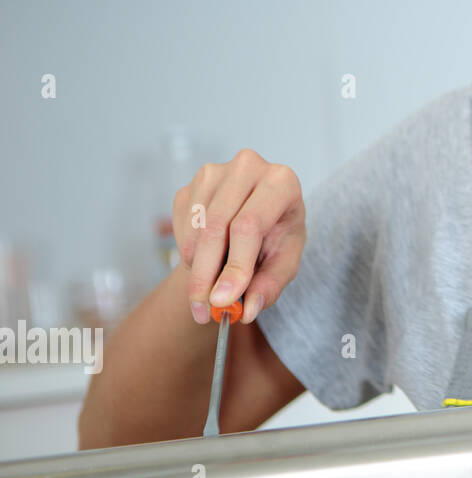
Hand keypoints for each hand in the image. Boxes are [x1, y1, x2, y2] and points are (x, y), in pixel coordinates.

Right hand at [173, 148, 305, 325]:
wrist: (257, 218)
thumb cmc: (277, 238)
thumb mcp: (284, 263)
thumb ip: (269, 286)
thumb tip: (246, 310)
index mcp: (282, 181)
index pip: (249, 225)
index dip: (235, 266)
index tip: (222, 301)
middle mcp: (248, 166)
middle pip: (216, 226)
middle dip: (206, 274)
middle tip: (203, 310)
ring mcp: (216, 171)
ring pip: (194, 228)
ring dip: (195, 266)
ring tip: (208, 289)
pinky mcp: (192, 183)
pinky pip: (181, 225)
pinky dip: (188, 251)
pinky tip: (205, 259)